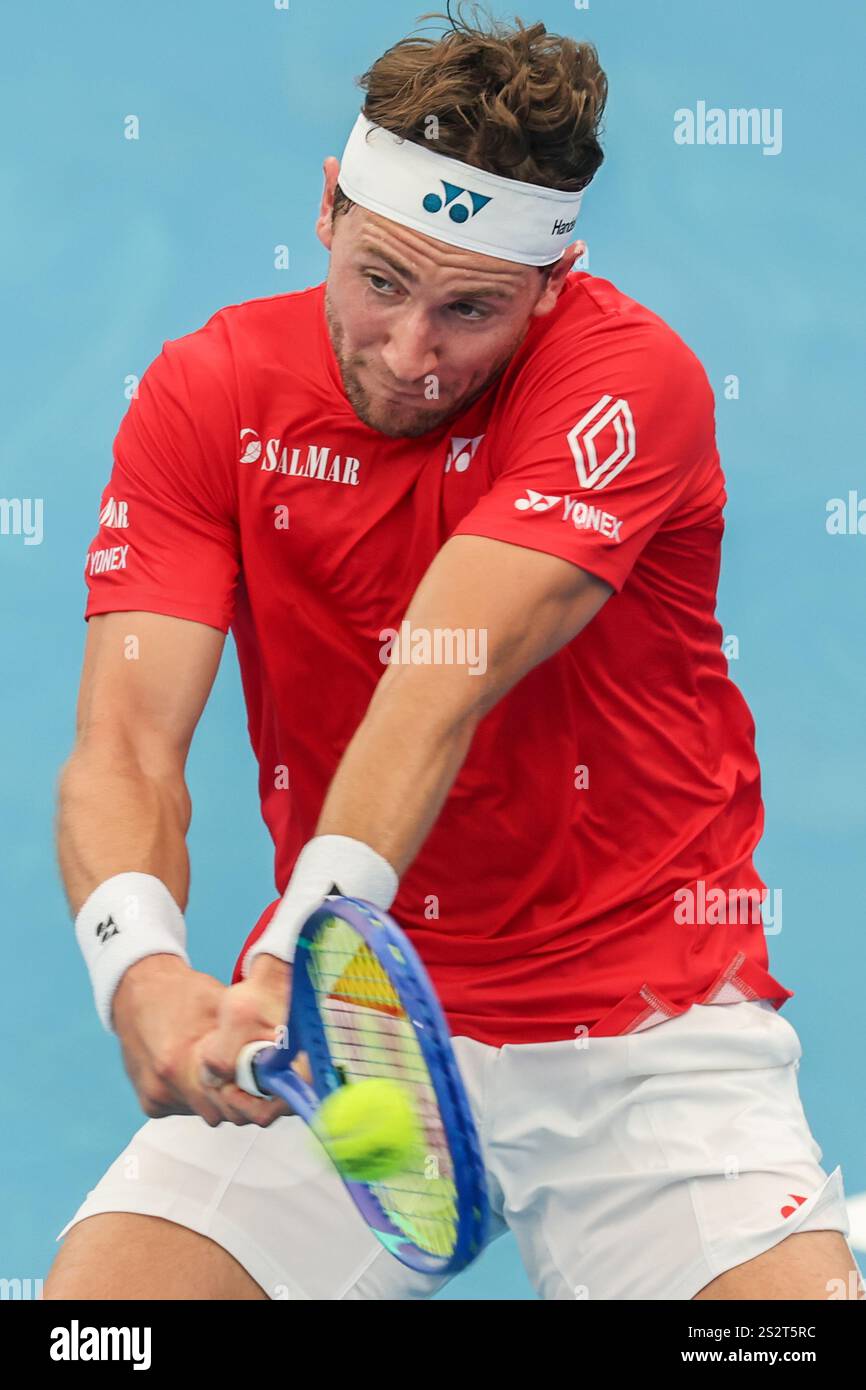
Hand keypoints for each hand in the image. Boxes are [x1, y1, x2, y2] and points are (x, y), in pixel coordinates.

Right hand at [112, 954, 288, 1126]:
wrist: (136, 988)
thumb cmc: (183, 992)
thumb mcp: (221, 1006)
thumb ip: (243, 1039)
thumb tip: (275, 1061)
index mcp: (179, 1063)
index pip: (230, 1105)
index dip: (253, 1097)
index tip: (265, 1084)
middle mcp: (163, 1087)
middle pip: (220, 1114)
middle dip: (238, 1098)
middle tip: (248, 1076)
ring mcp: (154, 1098)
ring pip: (204, 1112)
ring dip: (216, 1098)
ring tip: (220, 1068)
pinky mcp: (149, 1102)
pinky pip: (185, 1108)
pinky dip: (196, 1095)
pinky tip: (196, 1069)